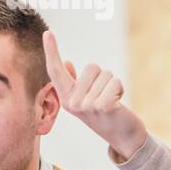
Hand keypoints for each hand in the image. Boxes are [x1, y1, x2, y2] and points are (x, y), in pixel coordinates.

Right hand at [42, 30, 147, 161]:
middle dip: (103, 78)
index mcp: (66, 98)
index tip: (47, 32)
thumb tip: (67, 62)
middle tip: (105, 96)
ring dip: (113, 84)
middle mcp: (73, 103)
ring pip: (105, 74)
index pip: (56, 71)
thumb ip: (74, 82)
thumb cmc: (104, 113)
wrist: (123, 137)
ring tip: (112, 101)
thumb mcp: (86, 98)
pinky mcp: (103, 106)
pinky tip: (118, 102)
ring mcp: (87, 106)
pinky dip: (119, 88)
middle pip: (91, 68)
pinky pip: (114, 82)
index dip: (51, 51)